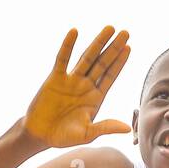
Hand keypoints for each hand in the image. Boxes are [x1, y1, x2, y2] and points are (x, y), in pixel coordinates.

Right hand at [23, 27, 132, 147]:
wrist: (40, 135)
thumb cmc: (64, 137)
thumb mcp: (87, 134)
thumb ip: (105, 127)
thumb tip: (127, 128)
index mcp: (95, 98)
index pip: (110, 76)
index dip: (119, 63)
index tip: (128, 48)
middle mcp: (85, 86)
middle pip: (102, 63)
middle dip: (114, 48)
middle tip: (125, 32)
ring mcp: (71, 80)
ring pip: (87, 57)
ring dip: (97, 43)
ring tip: (109, 28)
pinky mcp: (55, 78)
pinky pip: (62, 59)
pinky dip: (68, 46)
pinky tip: (75, 32)